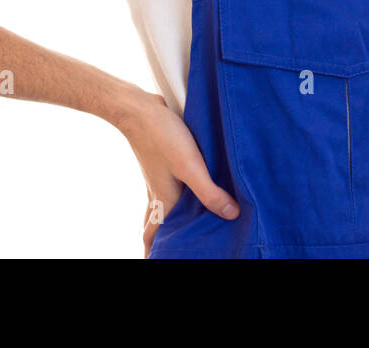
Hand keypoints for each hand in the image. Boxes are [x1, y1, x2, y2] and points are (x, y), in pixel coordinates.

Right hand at [119, 91, 240, 256]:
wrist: (137, 109)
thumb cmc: (161, 137)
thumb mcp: (190, 166)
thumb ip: (209, 192)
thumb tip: (230, 215)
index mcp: (164, 201)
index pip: (156, 236)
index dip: (158, 251)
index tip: (162, 259)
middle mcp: (158, 193)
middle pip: (155, 226)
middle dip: (161, 240)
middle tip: (171, 249)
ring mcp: (157, 178)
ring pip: (160, 208)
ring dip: (168, 219)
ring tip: (182, 226)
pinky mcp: (161, 163)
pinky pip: (166, 189)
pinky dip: (173, 197)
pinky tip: (185, 189)